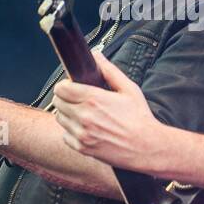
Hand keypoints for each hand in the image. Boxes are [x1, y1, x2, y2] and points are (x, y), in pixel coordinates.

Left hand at [52, 51, 166, 175]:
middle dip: (65, 98)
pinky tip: (85, 129)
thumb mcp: (129, 89)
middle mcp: (84, 116)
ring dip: (67, 114)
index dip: (65, 85)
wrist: (146, 147)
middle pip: (57, 102)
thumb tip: (96, 55)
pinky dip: (71, 132)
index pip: (61, 88)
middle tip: (77, 99)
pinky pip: (65, 136)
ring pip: (60, 119)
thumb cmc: (139, 118)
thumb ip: (109, 70)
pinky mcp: (82, 148)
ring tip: (82, 114)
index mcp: (94, 99)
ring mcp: (82, 134)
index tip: (72, 86)